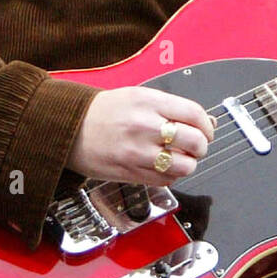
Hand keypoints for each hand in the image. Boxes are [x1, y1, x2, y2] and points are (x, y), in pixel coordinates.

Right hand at [67, 86, 215, 183]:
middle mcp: (145, 126)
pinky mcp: (131, 173)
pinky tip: (162, 167)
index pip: (194, 114)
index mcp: (149, 102)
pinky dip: (170, 176)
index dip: (207, 126)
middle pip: (195, 141)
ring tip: (179, 158)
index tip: (207, 130)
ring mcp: (138, 152)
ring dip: (188, 164)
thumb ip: (172, 109)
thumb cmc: (104, 111)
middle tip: (195, 146)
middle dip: (201, 146)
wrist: (69, 127)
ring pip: (184, 166)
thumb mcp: (139, 97)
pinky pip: (166, 180)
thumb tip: (206, 122)